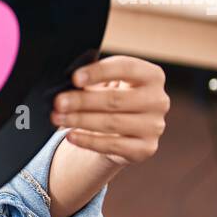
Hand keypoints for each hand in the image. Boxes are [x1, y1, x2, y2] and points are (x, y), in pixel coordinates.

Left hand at [49, 55, 168, 166]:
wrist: (121, 131)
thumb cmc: (110, 99)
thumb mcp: (105, 84)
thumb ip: (91, 79)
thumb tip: (64, 82)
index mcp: (152, 75)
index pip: (126, 68)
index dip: (99, 72)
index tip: (74, 78)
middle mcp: (158, 100)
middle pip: (116, 99)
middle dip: (82, 101)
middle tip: (58, 102)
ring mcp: (154, 126)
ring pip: (112, 123)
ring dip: (80, 120)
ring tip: (58, 118)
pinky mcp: (146, 148)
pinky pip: (113, 145)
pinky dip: (88, 141)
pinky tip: (71, 136)